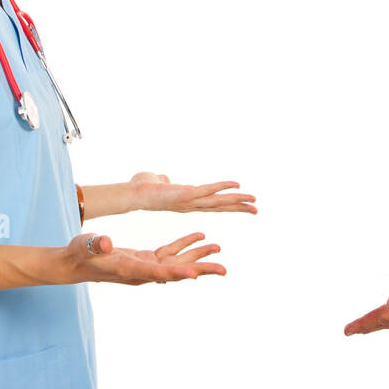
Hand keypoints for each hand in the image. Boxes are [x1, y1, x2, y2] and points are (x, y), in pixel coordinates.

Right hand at [63, 231, 225, 285]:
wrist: (74, 263)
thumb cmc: (78, 254)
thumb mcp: (84, 245)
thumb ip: (96, 244)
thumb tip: (106, 243)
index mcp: (129, 269)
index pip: (157, 273)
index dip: (177, 274)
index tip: (196, 275)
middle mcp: (141, 272)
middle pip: (176, 271)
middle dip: (200, 269)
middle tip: (224, 269)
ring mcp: (144, 266)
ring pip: (177, 262)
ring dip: (197, 256)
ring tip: (219, 249)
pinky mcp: (145, 259)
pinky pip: (169, 253)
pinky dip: (184, 245)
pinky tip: (199, 237)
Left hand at [129, 172, 256, 214]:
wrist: (132, 193)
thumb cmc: (141, 188)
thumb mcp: (157, 183)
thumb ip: (164, 181)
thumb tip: (164, 179)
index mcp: (187, 203)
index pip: (212, 205)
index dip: (228, 206)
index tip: (243, 206)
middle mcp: (191, 205)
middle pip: (220, 206)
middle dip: (239, 208)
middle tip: (256, 210)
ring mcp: (190, 201)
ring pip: (218, 201)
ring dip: (237, 201)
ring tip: (254, 202)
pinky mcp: (186, 194)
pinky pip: (207, 190)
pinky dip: (222, 187)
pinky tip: (236, 185)